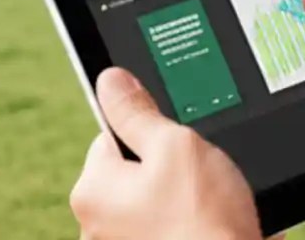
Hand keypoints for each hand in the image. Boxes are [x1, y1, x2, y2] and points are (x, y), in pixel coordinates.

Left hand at [70, 68, 263, 239]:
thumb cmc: (203, 217)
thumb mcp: (176, 145)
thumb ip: (138, 111)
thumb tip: (111, 80)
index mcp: (92, 189)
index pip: (113, 136)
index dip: (153, 133)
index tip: (180, 145)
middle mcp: (94, 225)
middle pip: (134, 172)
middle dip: (169, 169)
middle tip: (202, 176)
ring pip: (154, 203)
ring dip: (182, 199)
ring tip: (211, 206)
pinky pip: (166, 230)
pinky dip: (188, 225)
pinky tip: (212, 226)